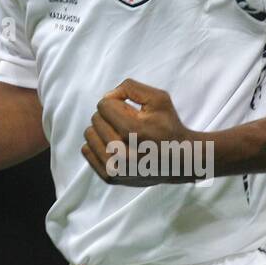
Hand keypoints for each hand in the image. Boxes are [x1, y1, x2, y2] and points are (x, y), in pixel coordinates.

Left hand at [82, 78, 203, 185]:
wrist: (179, 160)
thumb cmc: (168, 125)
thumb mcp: (158, 98)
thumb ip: (130, 88)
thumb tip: (107, 97)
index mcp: (134, 131)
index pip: (104, 105)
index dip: (117, 102)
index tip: (132, 110)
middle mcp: (123, 153)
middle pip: (96, 119)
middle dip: (111, 116)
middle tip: (130, 124)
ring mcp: (115, 168)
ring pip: (89, 134)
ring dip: (103, 130)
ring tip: (122, 134)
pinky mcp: (110, 177)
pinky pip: (86, 150)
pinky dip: (98, 144)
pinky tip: (115, 145)